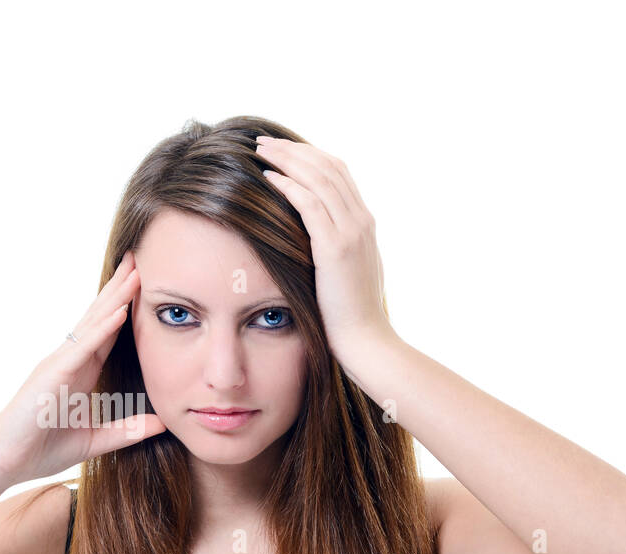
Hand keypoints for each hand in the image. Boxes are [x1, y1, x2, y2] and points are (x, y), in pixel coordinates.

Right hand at [0, 249, 165, 487]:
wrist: (4, 462)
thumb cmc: (39, 449)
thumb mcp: (94, 440)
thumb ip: (126, 431)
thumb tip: (162, 423)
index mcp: (79, 372)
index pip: (107, 334)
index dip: (125, 308)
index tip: (143, 284)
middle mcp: (69, 361)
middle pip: (100, 318)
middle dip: (120, 289)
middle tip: (140, 259)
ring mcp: (59, 364)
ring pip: (92, 325)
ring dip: (116, 299)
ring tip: (136, 273)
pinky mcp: (51, 376)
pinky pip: (81, 349)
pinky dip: (101, 330)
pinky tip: (119, 313)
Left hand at [254, 135, 395, 354]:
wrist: (366, 340)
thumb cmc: (349, 315)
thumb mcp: (346, 272)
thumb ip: (335, 248)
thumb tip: (313, 240)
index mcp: (364, 223)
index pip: (338, 173)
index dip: (310, 156)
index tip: (282, 149)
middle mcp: (362, 220)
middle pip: (328, 167)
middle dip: (294, 150)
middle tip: (264, 141)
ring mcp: (352, 232)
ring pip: (319, 179)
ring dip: (287, 160)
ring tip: (260, 150)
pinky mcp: (336, 248)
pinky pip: (310, 205)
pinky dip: (289, 186)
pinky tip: (268, 177)